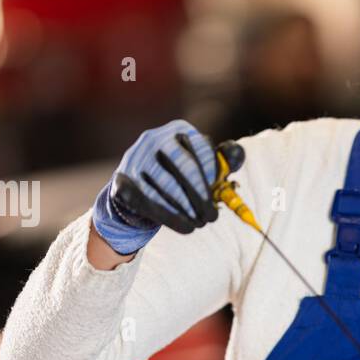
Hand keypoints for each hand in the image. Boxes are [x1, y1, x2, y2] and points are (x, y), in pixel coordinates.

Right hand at [91, 120, 224, 255]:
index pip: (200, 149)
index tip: (218, 198)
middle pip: (182, 167)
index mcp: (178, 131)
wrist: (138, 191)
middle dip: (200, 196)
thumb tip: (237, 154)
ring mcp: (135, 159)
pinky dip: (170, 217)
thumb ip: (222, 161)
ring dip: (186, 209)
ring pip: (166, 186)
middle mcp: (154, 139)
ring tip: (199, 224)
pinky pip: (148, 201)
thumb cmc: (179, 178)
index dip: (211, 176)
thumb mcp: (203, 168)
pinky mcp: (122, 181)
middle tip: (211, 217)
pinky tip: (185, 228)